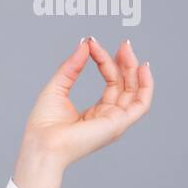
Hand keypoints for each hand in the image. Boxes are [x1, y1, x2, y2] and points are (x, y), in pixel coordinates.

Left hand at [22, 36, 154, 167]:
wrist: (42, 144)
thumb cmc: (43, 125)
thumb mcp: (57, 87)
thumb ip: (72, 67)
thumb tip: (84, 45)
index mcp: (95, 113)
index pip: (110, 82)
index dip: (105, 61)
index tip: (93, 44)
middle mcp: (108, 117)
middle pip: (125, 85)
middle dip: (125, 62)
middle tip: (123, 44)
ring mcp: (114, 121)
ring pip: (134, 91)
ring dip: (133, 69)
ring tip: (126, 49)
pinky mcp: (118, 124)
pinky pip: (141, 104)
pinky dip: (146, 86)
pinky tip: (141, 68)